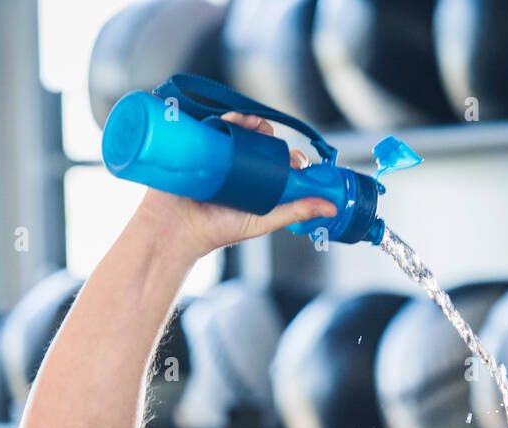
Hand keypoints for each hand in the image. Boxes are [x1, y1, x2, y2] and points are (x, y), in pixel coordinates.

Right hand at [134, 112, 337, 261]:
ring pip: (241, 131)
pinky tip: (238, 119)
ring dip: (253, 123)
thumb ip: (295, 212)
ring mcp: (220, 155)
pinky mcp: (201, 146)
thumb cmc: (217, 229)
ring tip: (259, 128)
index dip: (291, 158)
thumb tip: (332, 208)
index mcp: (256, 183)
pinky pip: (217, 125)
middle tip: (276, 148)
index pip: (279, 162)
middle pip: (261, 142)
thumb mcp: (263, 220)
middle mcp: (240, 166)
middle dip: (272, 138)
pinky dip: (229, 118)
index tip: (298, 163)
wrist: (176, 228)